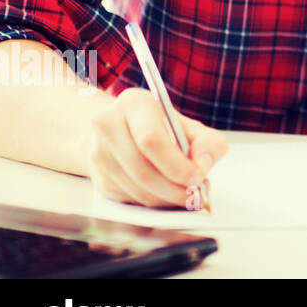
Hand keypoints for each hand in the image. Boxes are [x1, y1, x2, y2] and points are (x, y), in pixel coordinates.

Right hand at [82, 87, 228, 207]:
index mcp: (133, 103)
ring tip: (188, 195)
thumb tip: (203, 166)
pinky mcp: (98, 177)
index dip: (176, 164)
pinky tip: (168, 194)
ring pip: (135, 188)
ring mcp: (97, 152)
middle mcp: (108, 124)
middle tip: (196, 195)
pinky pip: (128, 199)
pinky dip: (153, 203)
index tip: (197, 177)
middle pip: (142, 169)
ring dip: (166, 199)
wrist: (125, 131)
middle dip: (174, 189)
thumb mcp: (190, 127)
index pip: (151, 140)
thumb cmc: (164, 128)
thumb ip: (208, 143)